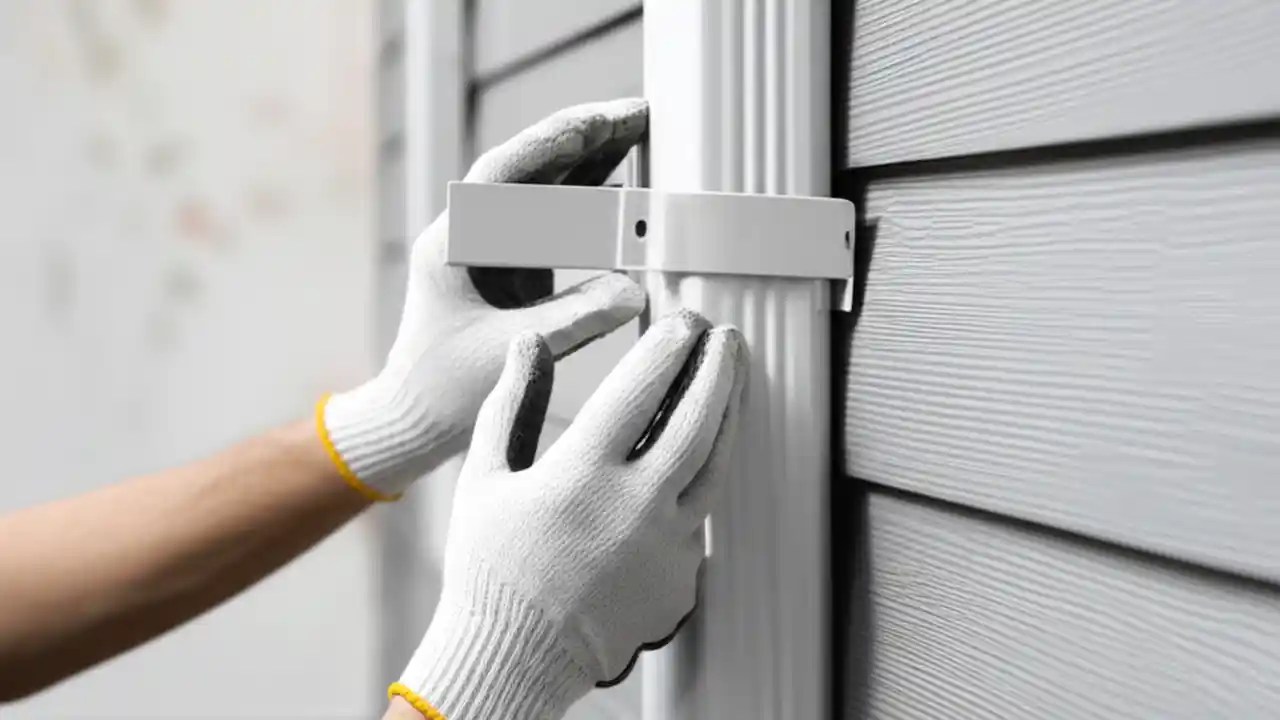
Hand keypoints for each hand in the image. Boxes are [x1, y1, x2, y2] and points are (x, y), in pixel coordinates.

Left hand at [320, 99, 648, 499]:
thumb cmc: (443, 389)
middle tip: (637, 115)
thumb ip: (574, 319)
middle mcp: (471, 235)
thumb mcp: (514, 351)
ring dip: (589, 163)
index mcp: (453, 244)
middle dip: (583, 138)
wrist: (417, 419)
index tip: (600, 122)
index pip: (501, 172)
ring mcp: (493, 250)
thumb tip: (632, 291)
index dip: (551, 142)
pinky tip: (625, 188)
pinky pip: (555, 222)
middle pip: (530, 169)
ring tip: (639, 135)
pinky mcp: (513, 270)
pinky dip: (589, 203)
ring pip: (544, 189)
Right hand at [388, 310, 747, 719]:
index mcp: (580, 478)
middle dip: (716, 369)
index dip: (666, 348)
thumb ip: (510, 404)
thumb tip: (531, 344)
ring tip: (732, 378)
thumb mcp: (485, 478)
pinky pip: (700, 515)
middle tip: (724, 336)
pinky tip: (703, 450)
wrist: (515, 657)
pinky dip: (704, 475)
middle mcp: (633, 508)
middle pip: (695, 421)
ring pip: (715, 465)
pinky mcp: (681, 577)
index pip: (638, 392)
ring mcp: (665, 546)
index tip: (680, 321)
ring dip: (728, 415)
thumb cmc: (491, 567)